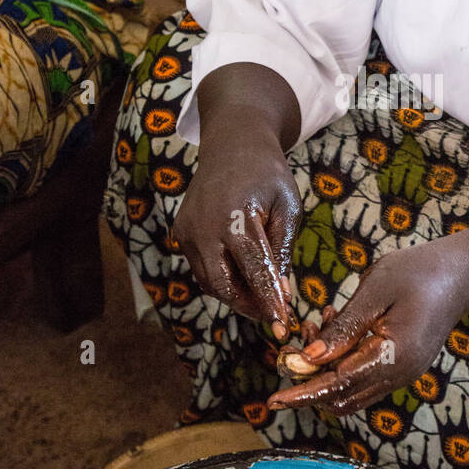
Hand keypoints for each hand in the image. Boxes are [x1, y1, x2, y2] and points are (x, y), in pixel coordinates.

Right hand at [172, 121, 300, 338]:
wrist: (232, 144)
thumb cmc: (268, 175)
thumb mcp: (288, 207)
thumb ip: (282, 250)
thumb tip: (282, 292)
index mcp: (235, 218)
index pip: (254, 271)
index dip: (269, 301)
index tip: (283, 325)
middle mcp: (204, 227)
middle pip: (222, 285)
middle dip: (247, 306)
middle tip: (272, 316)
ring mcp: (188, 230)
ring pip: (209, 281)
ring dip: (234, 294)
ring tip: (261, 297)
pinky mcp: (181, 231)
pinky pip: (201, 266)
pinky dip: (221, 277)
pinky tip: (242, 277)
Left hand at [267, 239, 468, 415]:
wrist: (463, 273)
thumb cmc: (419, 272)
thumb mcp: (375, 291)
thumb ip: (344, 328)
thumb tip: (308, 359)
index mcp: (392, 358)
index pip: (337, 386)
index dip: (302, 393)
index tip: (274, 400)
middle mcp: (398, 375)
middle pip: (340, 397)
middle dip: (309, 377)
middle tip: (295, 338)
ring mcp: (402, 374)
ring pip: (350, 391)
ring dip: (325, 369)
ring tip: (318, 324)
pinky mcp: (403, 367)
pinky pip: (364, 378)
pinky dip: (342, 363)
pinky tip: (338, 328)